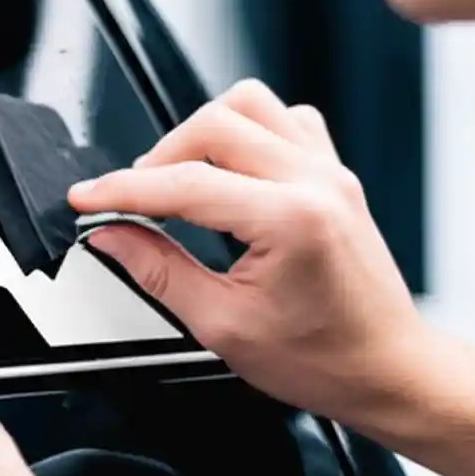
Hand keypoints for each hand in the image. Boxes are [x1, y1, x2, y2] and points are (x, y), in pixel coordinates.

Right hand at [68, 80, 430, 425]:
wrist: (387, 369)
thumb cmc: (321, 359)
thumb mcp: (221, 326)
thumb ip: (157, 271)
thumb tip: (111, 236)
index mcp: (291, 221)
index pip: (185, 184)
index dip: (122, 190)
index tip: (87, 198)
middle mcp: (316, 183)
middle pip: (213, 125)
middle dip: (158, 158)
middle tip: (130, 199)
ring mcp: (330, 173)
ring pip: (249, 105)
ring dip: (200, 133)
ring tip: (177, 177)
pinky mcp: (334, 174)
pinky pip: (285, 119)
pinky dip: (245, 132)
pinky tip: (228, 170)